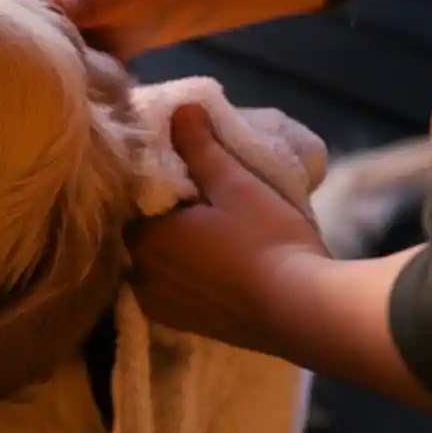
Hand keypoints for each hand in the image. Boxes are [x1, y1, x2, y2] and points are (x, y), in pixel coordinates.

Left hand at [126, 104, 328, 350]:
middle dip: (154, 222)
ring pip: (149, 268)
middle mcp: (140, 275)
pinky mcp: (182, 325)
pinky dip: (177, 278)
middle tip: (185, 205)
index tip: (169, 181)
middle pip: (136, 237)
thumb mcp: (236, 184)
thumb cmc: (268, 240)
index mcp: (144, 238)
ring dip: (164, 252)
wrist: (303, 310)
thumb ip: (200, 148)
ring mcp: (159, 305)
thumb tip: (181, 108)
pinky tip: (202, 267)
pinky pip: (165, 293)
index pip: (127, 206)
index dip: (146, 191)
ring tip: (195, 235)